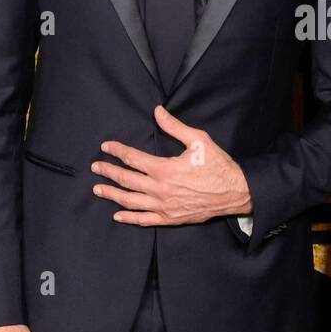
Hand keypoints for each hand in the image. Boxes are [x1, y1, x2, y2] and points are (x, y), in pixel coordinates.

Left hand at [91, 105, 251, 225]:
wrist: (235, 192)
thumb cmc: (218, 165)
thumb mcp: (199, 140)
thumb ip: (175, 126)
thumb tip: (158, 112)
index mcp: (165, 168)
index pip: (132, 158)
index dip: (117, 151)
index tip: (106, 146)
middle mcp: (160, 189)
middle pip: (126, 180)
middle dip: (108, 172)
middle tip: (95, 167)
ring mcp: (164, 206)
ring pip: (130, 201)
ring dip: (112, 194)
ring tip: (98, 189)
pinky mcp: (170, 218)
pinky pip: (144, 219)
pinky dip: (129, 218)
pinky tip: (118, 215)